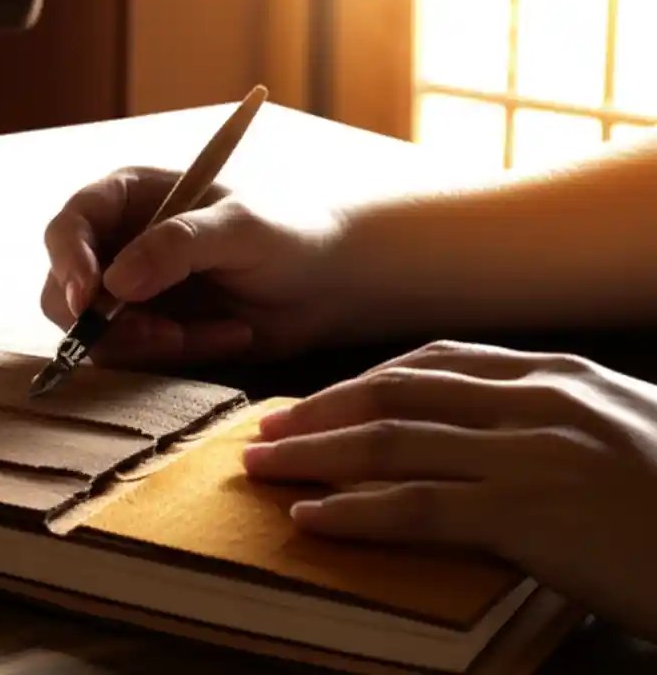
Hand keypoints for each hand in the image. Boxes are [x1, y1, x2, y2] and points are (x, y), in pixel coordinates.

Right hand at [40, 166, 345, 367]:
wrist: (328, 285)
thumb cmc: (288, 235)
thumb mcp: (240, 229)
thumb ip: (178, 245)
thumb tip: (115, 281)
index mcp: (127, 198)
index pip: (69, 227)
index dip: (68, 263)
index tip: (89, 302)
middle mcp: (116, 244)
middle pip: (64, 290)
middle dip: (106, 323)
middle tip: (164, 336)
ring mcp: (128, 293)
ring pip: (94, 334)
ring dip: (148, 344)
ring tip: (215, 331)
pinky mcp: (148, 333)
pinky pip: (134, 358)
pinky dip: (176, 355)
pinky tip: (229, 335)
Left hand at [242, 340, 656, 640]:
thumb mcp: (621, 433)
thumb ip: (551, 418)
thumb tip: (480, 434)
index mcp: (558, 374)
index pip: (435, 361)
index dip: (363, 380)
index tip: (316, 400)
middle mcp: (537, 400)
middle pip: (397, 392)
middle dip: (320, 411)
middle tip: (264, 428)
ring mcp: (531, 454)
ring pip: (391, 443)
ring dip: (313, 455)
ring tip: (260, 468)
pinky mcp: (530, 514)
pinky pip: (416, 508)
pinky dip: (353, 513)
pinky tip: (310, 520)